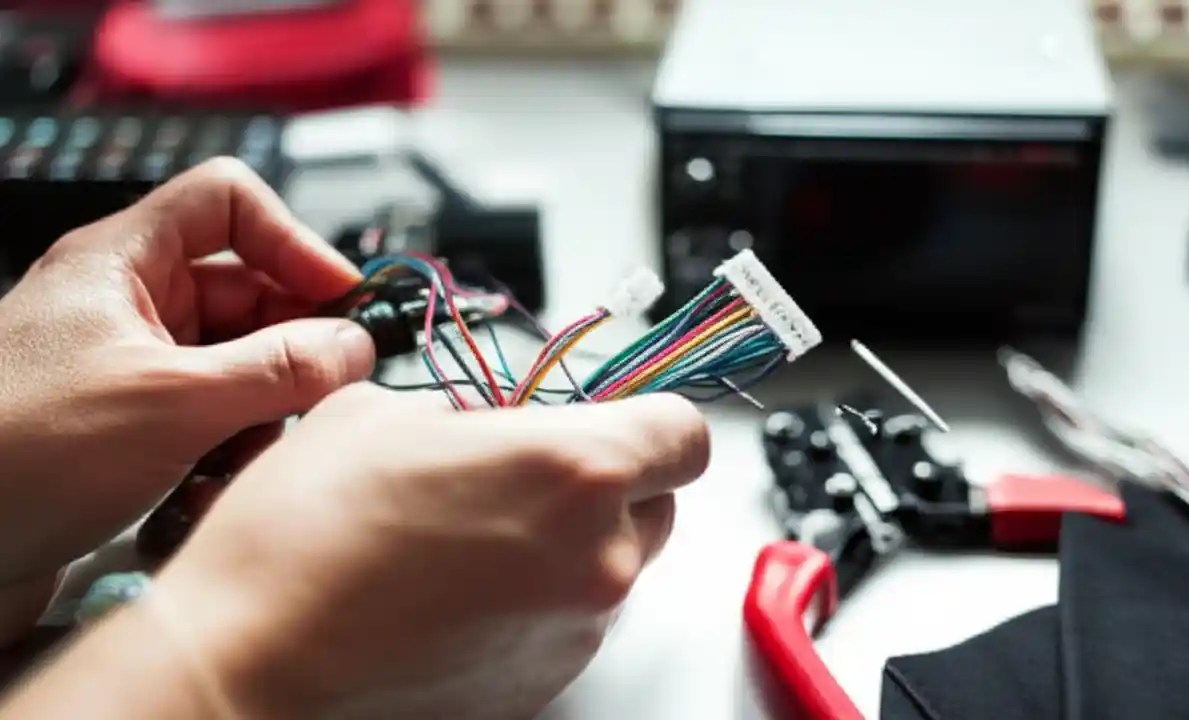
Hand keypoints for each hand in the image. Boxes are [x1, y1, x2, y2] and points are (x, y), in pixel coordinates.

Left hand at [0, 159, 373, 612]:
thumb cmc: (17, 452)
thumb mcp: (172, 403)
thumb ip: (279, 369)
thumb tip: (354, 345)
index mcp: (122, 262)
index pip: (229, 202)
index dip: (293, 240)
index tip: (343, 297)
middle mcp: (126, 304)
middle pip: (246, 290)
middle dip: (292, 340)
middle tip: (329, 388)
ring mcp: (129, 366)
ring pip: (237, 359)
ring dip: (265, 402)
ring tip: (256, 448)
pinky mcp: (131, 425)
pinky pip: (211, 412)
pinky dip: (232, 440)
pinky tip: (223, 479)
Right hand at [148, 387, 708, 718]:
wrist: (249, 657)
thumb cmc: (304, 537)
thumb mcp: (380, 414)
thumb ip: (465, 412)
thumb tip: (483, 427)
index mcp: (575, 471)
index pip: (684, 432)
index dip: (651, 417)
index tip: (613, 416)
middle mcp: (597, 558)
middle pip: (657, 503)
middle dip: (607, 481)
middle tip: (527, 472)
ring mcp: (576, 631)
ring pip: (610, 564)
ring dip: (565, 541)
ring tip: (471, 535)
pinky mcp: (543, 683)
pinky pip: (567, 620)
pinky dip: (534, 598)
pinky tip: (457, 588)